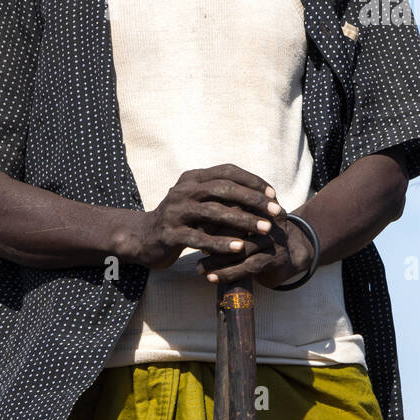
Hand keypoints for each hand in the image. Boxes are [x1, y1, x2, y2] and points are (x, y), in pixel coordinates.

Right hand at [123, 164, 279, 269]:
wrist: (143, 238)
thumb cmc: (182, 220)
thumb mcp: (199, 202)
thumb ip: (222, 195)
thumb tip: (262, 196)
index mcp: (192, 178)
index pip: (227, 171)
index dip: (252, 180)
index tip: (272, 194)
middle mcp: (183, 190)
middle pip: (223, 189)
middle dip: (253, 200)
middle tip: (276, 211)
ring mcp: (175, 211)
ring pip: (214, 213)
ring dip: (243, 221)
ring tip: (265, 229)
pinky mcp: (169, 234)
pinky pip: (199, 238)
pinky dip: (221, 243)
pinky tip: (240, 248)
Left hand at [203, 213, 314, 288]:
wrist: (290, 256)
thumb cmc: (257, 238)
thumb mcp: (245, 222)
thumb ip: (226, 216)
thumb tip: (193, 218)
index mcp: (261, 204)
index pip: (234, 205)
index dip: (212, 216)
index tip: (193, 226)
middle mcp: (271, 218)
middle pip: (238, 225)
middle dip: (213, 235)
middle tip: (192, 244)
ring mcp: (276, 238)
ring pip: (242, 248)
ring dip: (217, 259)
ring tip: (199, 267)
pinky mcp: (278, 258)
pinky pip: (250, 266)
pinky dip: (229, 273)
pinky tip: (212, 278)